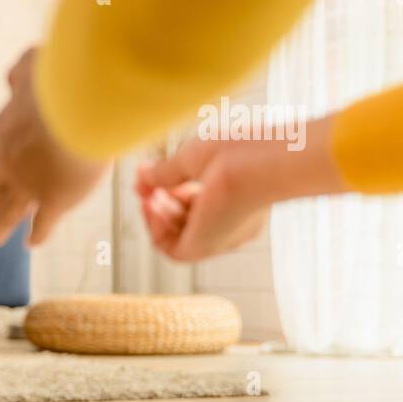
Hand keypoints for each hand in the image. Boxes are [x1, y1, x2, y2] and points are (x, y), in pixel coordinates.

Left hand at [0, 48, 108, 247]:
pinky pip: (42, 223)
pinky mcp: (54, 200)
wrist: (82, 108)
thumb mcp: (32, 68)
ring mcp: (30, 185)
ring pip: (8, 213)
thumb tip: (10, 78)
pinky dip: (37, 235)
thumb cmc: (60, 83)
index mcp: (4, 134)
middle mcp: (11, 164)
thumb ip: (20, 74)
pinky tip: (31, 244)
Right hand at [136, 116, 343, 261]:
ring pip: (179, 234)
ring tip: (150, 191)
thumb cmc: (240, 151)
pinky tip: (153, 205)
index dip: (170, 188)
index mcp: (239, 197)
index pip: (198, 201)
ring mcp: (221, 236)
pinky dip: (157, 229)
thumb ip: (166, 172)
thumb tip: (141, 178)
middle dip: (160, 199)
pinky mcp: (206, 247)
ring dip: (157, 212)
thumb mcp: (193, 158)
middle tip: (144, 183)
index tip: (151, 174)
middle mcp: (233, 220)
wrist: (260, 162)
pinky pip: (173, 250)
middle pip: (186, 218)